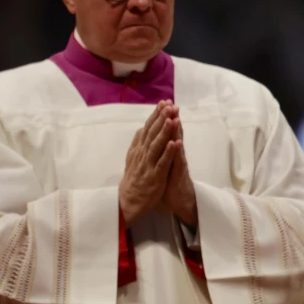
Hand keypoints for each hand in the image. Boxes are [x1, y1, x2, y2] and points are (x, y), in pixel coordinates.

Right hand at [119, 100, 178, 226]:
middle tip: (169, 104)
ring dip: (164, 132)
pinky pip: (162, 163)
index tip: (164, 102)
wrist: (128, 201)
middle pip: (152, 133)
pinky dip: (168, 153)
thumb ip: (137, 143)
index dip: (156, 115)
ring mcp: (148, 165)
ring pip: (157, 145)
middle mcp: (142, 154)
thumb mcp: (133, 158)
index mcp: (139, 149)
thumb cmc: (134, 178)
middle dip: (161, 118)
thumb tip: (141, 128)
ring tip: (172, 119)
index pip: (148, 128)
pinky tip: (175, 143)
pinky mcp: (154, 176)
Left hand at [162, 114, 197, 227]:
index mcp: (169, 152)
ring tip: (175, 117)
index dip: (164, 118)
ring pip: (178, 145)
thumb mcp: (165, 164)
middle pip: (174, 134)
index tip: (162, 104)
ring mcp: (178, 163)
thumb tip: (158, 138)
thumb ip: (163, 151)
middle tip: (171, 104)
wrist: (181, 201)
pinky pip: (178, 162)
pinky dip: (177, 152)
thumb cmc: (171, 183)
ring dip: (177, 131)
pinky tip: (177, 143)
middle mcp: (175, 155)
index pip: (167, 132)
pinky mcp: (179, 174)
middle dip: (172, 118)